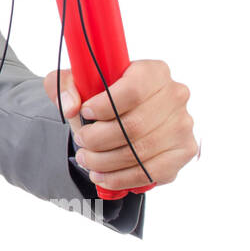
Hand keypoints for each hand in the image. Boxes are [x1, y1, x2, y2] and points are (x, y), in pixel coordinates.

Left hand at [43, 60, 196, 191]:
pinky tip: (103, 176)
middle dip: (99, 139)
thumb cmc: (99, 94)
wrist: (119, 114)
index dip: (105, 106)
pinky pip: (152, 172)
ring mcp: (183, 125)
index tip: (85, 112)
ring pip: (141, 152)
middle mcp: (175, 96)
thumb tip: (71, 106)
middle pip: (135, 126)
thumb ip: (65, 86)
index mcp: (153, 71)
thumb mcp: (77, 82)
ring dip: (106, 161)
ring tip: (87, 160)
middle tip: (81, 142)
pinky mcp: (184, 151)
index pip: (133, 91)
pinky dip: (122, 179)